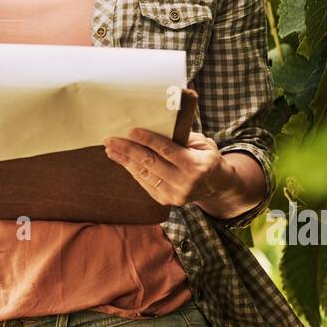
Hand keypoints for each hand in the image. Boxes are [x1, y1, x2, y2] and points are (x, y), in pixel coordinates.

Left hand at [103, 128, 228, 209]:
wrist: (215, 186)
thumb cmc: (207, 158)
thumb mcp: (204, 144)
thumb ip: (184, 137)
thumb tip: (159, 125)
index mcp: (196, 166)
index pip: (167, 150)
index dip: (148, 140)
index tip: (131, 130)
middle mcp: (184, 183)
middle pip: (151, 163)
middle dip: (128, 150)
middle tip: (111, 140)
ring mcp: (174, 194)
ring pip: (144, 174)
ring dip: (125, 161)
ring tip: (111, 149)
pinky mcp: (165, 201)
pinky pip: (144, 183)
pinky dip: (132, 170)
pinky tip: (122, 160)